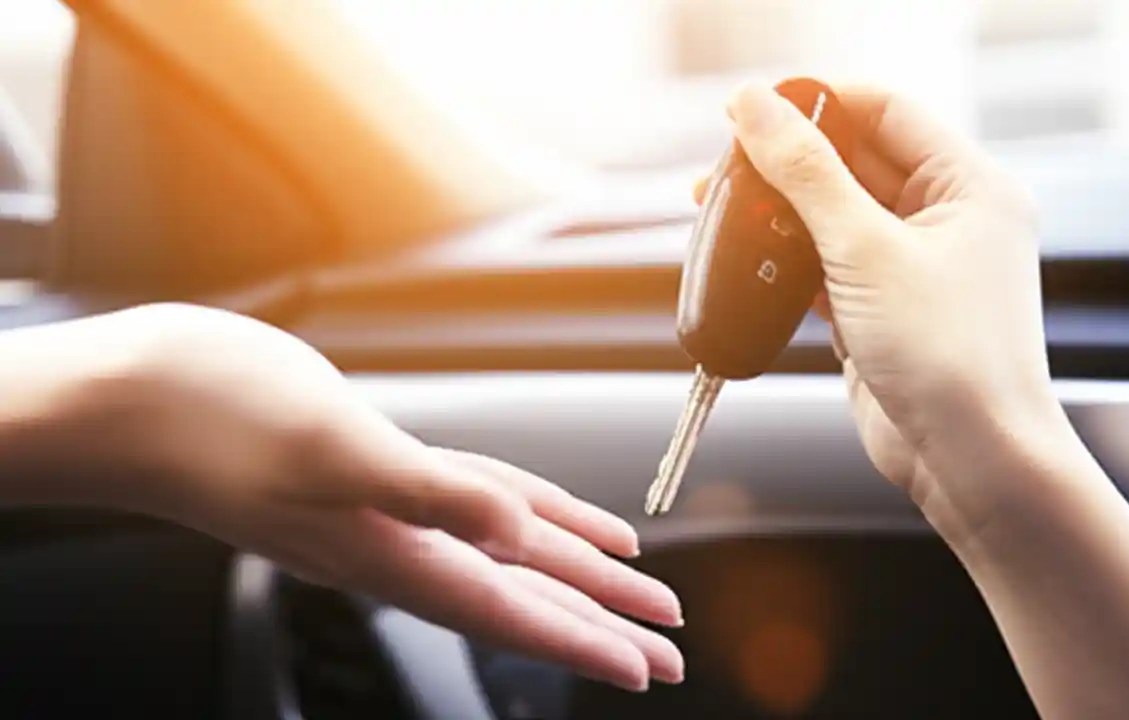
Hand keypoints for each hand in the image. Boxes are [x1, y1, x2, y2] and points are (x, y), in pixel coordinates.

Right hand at [25, 304, 681, 690]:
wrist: (135, 399)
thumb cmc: (217, 422)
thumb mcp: (335, 451)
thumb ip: (433, 496)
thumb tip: (520, 539)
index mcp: (391, 550)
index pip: (510, 612)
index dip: (582, 640)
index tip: (645, 667)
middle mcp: (394, 540)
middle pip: (520, 594)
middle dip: (596, 620)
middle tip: (663, 648)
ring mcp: (382, 508)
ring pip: (502, 548)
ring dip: (567, 571)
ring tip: (628, 587)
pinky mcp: (370, 468)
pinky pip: (465, 495)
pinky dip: (512, 507)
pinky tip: (538, 514)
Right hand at [696, 82, 1069, 545]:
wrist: (971, 462)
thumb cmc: (950, 358)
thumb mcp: (866, 250)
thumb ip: (806, 174)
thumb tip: (756, 107)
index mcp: (969, 185)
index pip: (885, 112)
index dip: (817, 101)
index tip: (752, 108)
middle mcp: (947, 219)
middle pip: (851, 163)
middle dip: (784, 163)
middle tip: (721, 169)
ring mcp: (912, 268)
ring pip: (831, 218)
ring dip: (776, 216)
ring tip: (717, 212)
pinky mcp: (882, 310)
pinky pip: (824, 267)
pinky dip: (783, 264)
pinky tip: (742, 264)